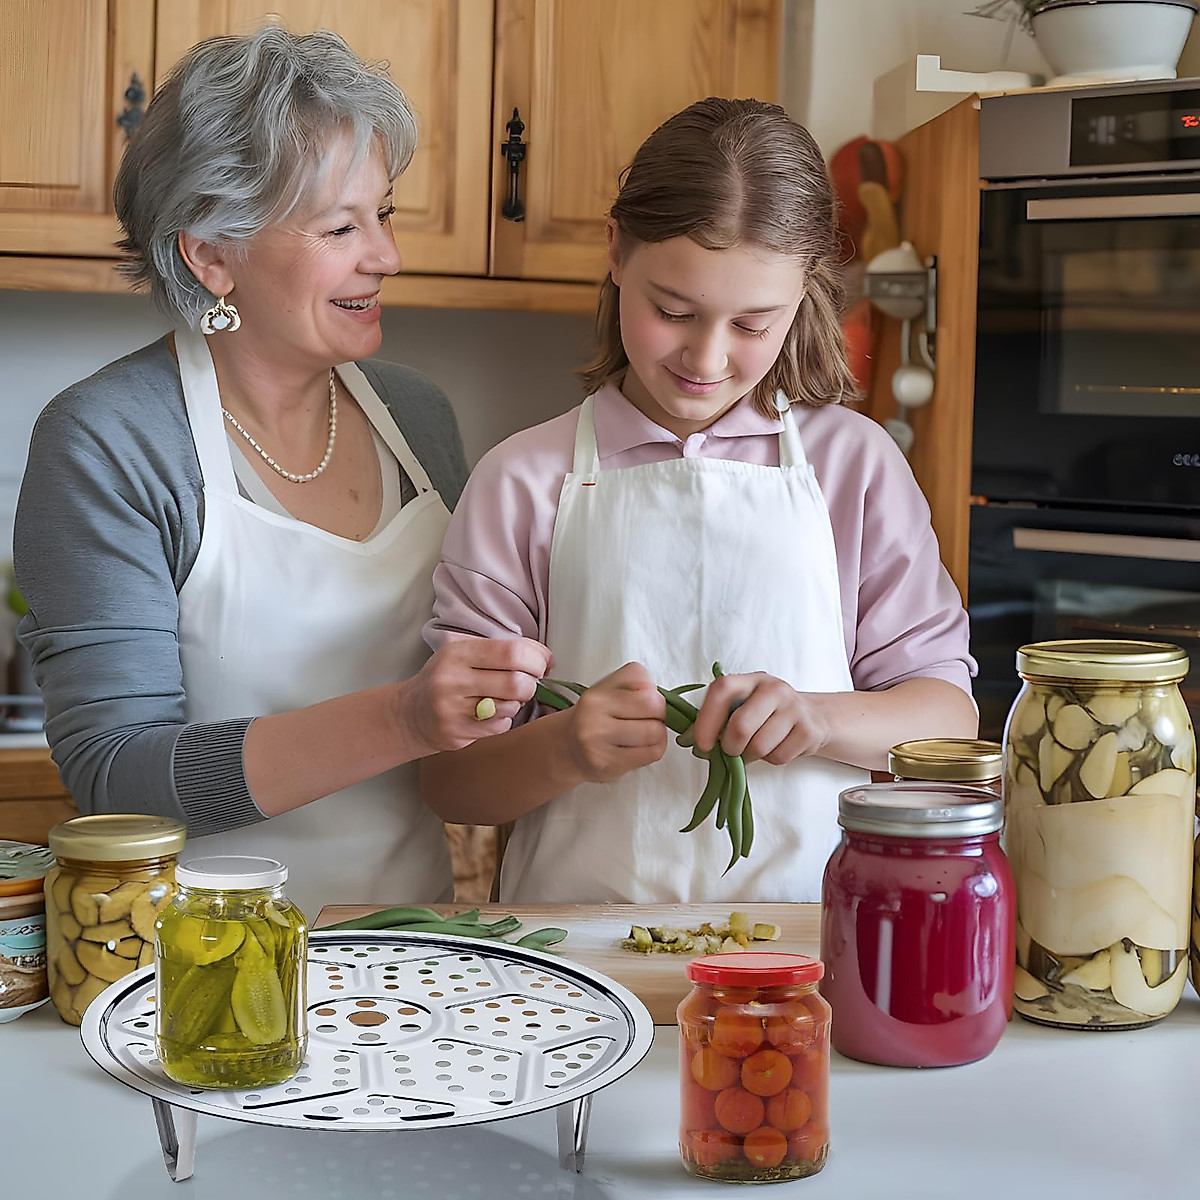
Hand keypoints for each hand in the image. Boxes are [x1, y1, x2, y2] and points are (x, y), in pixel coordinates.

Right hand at [400, 636, 552, 754]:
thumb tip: (544, 656)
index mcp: (458, 652)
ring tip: (503, 699)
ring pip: (510, 707)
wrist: (409, 714)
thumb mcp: (462, 654)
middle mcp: (452, 679)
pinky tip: (490, 714)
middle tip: (527, 683)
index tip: (544, 663)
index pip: (512, 652)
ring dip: (516, 703)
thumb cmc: (444, 680)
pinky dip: (504, 719)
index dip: (537, 658)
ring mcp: (453, 709)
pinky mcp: (456, 733)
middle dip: (531, 684)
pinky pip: (499, 726)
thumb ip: (498, 652)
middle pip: (516, 682)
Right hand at [564, 662, 667, 782]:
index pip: (639, 678)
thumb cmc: (594, 720)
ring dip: (659, 733)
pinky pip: (652, 753)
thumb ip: (631, 683)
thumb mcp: (605, 692)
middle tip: (650, 719)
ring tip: (645, 735)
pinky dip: (655, 749)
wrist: (569, 751)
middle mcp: (592, 717)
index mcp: (595, 695)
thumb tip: (656, 690)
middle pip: (652, 705)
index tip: (645, 699)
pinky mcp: (609, 765)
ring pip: (655, 731)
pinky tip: (642, 748)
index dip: (650, 689)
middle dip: (659, 712)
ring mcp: (598, 743)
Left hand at [690, 672, 828, 764]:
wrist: (814, 717)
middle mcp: (773, 689)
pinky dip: (771, 760)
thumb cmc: (767, 714)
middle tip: (730, 751)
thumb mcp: (743, 705)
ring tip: (754, 747)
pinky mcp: (809, 730)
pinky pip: (778, 757)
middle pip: (741, 726)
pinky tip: (775, 747)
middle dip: (730, 747)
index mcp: (750, 680)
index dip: (707, 719)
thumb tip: (688, 740)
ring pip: (759, 746)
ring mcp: (794, 708)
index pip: (722, 690)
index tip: (701, 743)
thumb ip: (718, 717)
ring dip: (750, 756)